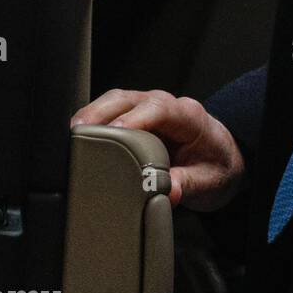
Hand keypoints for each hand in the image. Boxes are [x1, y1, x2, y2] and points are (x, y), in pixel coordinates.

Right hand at [71, 89, 245, 211]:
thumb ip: (188, 184)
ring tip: (70, 138)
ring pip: (115, 101)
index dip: (133, 119)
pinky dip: (93, 121)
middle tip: (76, 138)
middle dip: (101, 115)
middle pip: (128, 99)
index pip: (158, 108)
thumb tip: (168, 193)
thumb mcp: (209, 181)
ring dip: (92, 116)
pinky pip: (111, 110)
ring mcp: (148, 107)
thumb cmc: (215, 165)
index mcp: (187, 115)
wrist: (222, 157)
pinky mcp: (135, 115)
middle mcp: (166, 105)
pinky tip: (77, 138)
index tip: (112, 135)